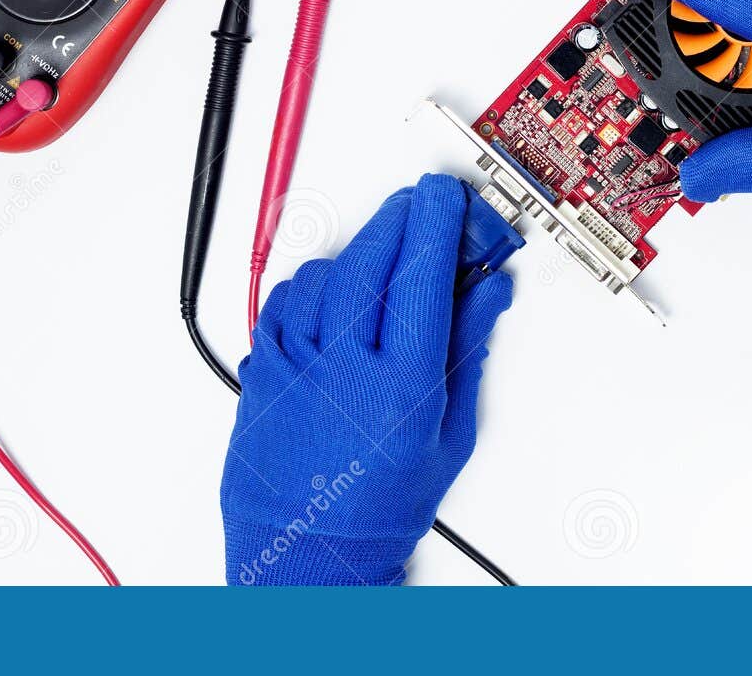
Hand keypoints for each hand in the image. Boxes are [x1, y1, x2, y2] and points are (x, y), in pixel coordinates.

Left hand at [220, 173, 512, 584]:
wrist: (307, 551)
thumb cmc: (378, 506)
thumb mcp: (449, 435)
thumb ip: (469, 352)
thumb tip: (488, 292)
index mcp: (402, 387)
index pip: (424, 276)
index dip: (439, 223)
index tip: (449, 198)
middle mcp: (344, 368)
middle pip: (375, 258)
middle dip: (403, 217)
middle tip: (422, 204)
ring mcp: (296, 363)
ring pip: (330, 272)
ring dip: (362, 252)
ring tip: (386, 263)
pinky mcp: (263, 365)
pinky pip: (289, 297)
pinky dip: (316, 284)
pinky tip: (338, 295)